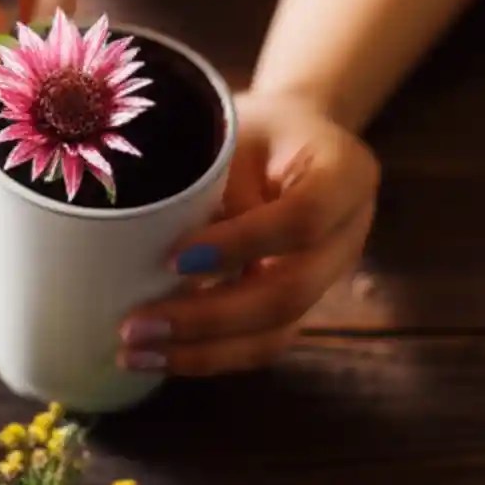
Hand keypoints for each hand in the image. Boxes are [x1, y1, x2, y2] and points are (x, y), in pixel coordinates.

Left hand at [118, 93, 379, 375]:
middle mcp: (348, 233)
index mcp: (344, 173)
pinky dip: (208, 355)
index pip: (304, 218)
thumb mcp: (231, 126)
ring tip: (135, 354)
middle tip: (136, 326)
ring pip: (277, 332)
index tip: (175, 258)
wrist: (291, 136)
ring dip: (202, 351)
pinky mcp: (300, 303)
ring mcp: (328, 275)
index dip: (241, 244)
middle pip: (290, 292)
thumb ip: (207, 178)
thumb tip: (144, 240)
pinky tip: (157, 358)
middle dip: (208, 317)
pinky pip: (261, 343)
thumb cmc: (251, 125)